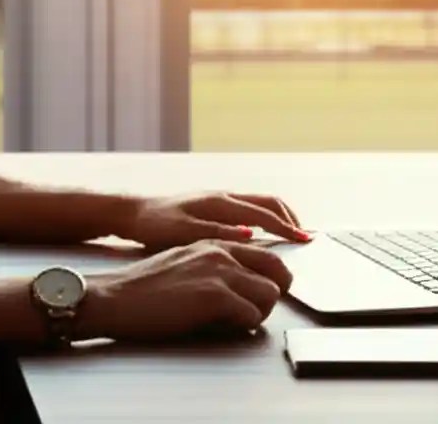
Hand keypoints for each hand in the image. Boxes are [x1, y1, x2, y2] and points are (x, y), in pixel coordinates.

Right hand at [79, 240, 291, 340]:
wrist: (114, 297)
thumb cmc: (144, 288)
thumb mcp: (185, 262)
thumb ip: (215, 265)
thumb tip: (242, 285)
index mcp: (216, 242)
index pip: (267, 253)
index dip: (273, 276)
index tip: (267, 292)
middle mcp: (223, 251)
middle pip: (279, 270)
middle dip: (276, 293)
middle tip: (259, 309)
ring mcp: (220, 271)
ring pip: (270, 294)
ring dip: (259, 312)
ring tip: (237, 321)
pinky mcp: (214, 295)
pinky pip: (251, 315)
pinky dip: (242, 326)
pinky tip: (222, 327)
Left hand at [118, 191, 309, 249]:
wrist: (133, 213)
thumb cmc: (154, 227)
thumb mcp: (184, 234)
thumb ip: (218, 233)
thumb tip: (250, 233)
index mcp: (220, 203)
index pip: (263, 214)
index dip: (285, 228)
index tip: (304, 240)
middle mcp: (224, 196)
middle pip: (268, 202)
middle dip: (290, 218)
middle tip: (305, 236)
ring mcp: (219, 198)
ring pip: (260, 202)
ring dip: (280, 215)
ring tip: (291, 232)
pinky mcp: (214, 204)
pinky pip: (250, 206)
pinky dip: (266, 216)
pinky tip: (264, 230)